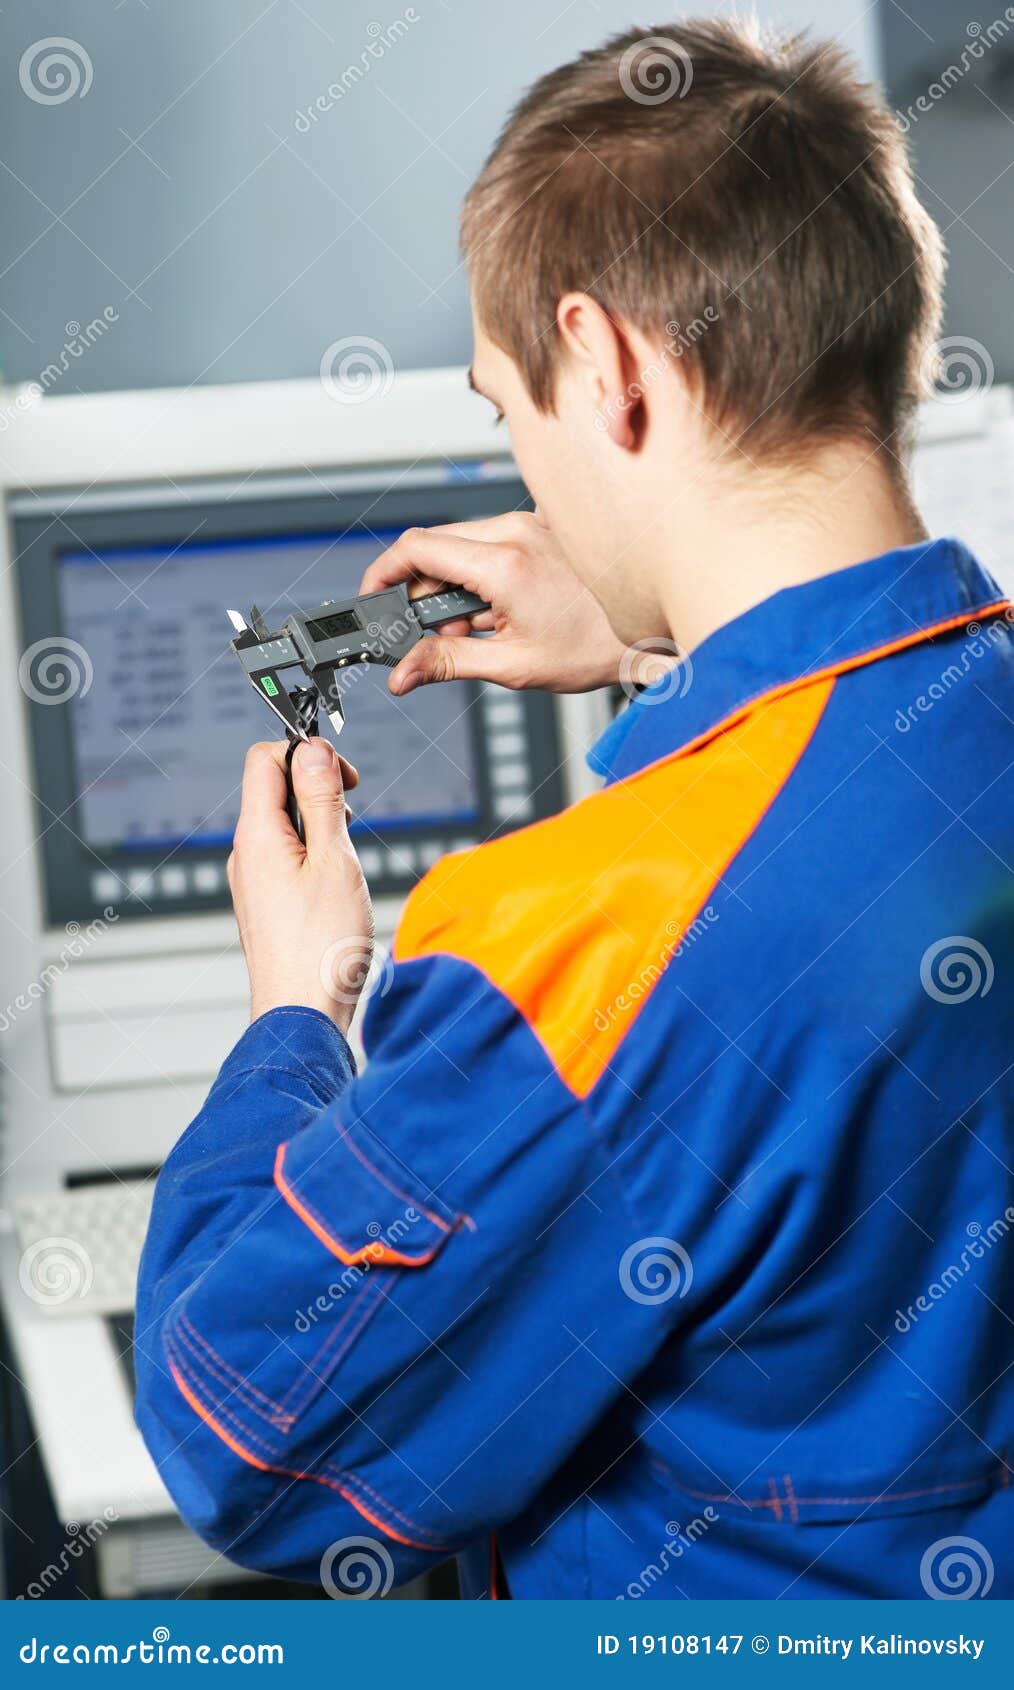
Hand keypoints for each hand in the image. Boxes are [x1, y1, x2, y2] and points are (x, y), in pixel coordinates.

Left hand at [227, 738, 373, 1034]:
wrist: (303, 1017)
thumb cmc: (321, 949)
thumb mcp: (334, 861)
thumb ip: (323, 801)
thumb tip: (313, 752)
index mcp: (256, 835)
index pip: (264, 759)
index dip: (305, 752)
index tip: (343, 777)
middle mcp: (245, 854)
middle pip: (273, 789)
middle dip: (317, 789)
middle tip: (351, 817)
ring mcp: (252, 881)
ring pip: (283, 825)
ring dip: (319, 825)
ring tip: (345, 860)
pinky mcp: (264, 904)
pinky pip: (285, 858)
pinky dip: (313, 855)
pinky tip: (335, 886)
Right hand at [360, 511, 627, 695]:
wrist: (649, 635)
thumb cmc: (596, 648)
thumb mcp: (512, 666)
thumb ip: (447, 664)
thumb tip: (401, 674)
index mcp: (504, 563)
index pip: (417, 548)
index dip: (384, 574)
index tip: (375, 599)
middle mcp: (516, 531)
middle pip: (435, 546)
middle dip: (421, 591)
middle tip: (436, 631)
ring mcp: (531, 524)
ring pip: (460, 544)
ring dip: (452, 586)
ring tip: (480, 625)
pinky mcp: (541, 526)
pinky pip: (489, 541)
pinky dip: (479, 574)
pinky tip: (501, 607)